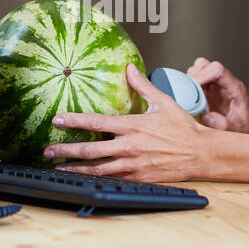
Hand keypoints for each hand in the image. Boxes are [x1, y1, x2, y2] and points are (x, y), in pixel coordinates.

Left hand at [43, 63, 213, 181]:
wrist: (200, 152)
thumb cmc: (183, 127)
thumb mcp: (163, 102)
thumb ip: (143, 85)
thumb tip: (129, 68)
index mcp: (132, 126)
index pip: (96, 122)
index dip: (74, 120)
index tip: (57, 119)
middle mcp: (129, 146)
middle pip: (90, 150)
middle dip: (66, 150)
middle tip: (48, 149)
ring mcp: (132, 165)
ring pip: (97, 169)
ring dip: (75, 168)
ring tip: (58, 167)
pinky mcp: (138, 178)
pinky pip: (111, 179)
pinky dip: (94, 179)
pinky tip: (82, 178)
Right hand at [187, 57, 248, 133]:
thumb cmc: (247, 128)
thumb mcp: (236, 129)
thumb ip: (223, 124)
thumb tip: (207, 117)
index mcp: (235, 87)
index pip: (217, 69)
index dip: (202, 75)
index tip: (192, 87)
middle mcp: (224, 83)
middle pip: (205, 65)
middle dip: (193, 77)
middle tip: (188, 94)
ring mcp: (215, 86)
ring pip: (198, 71)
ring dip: (189, 82)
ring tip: (189, 98)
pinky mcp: (208, 92)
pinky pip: (194, 82)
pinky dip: (188, 88)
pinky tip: (189, 102)